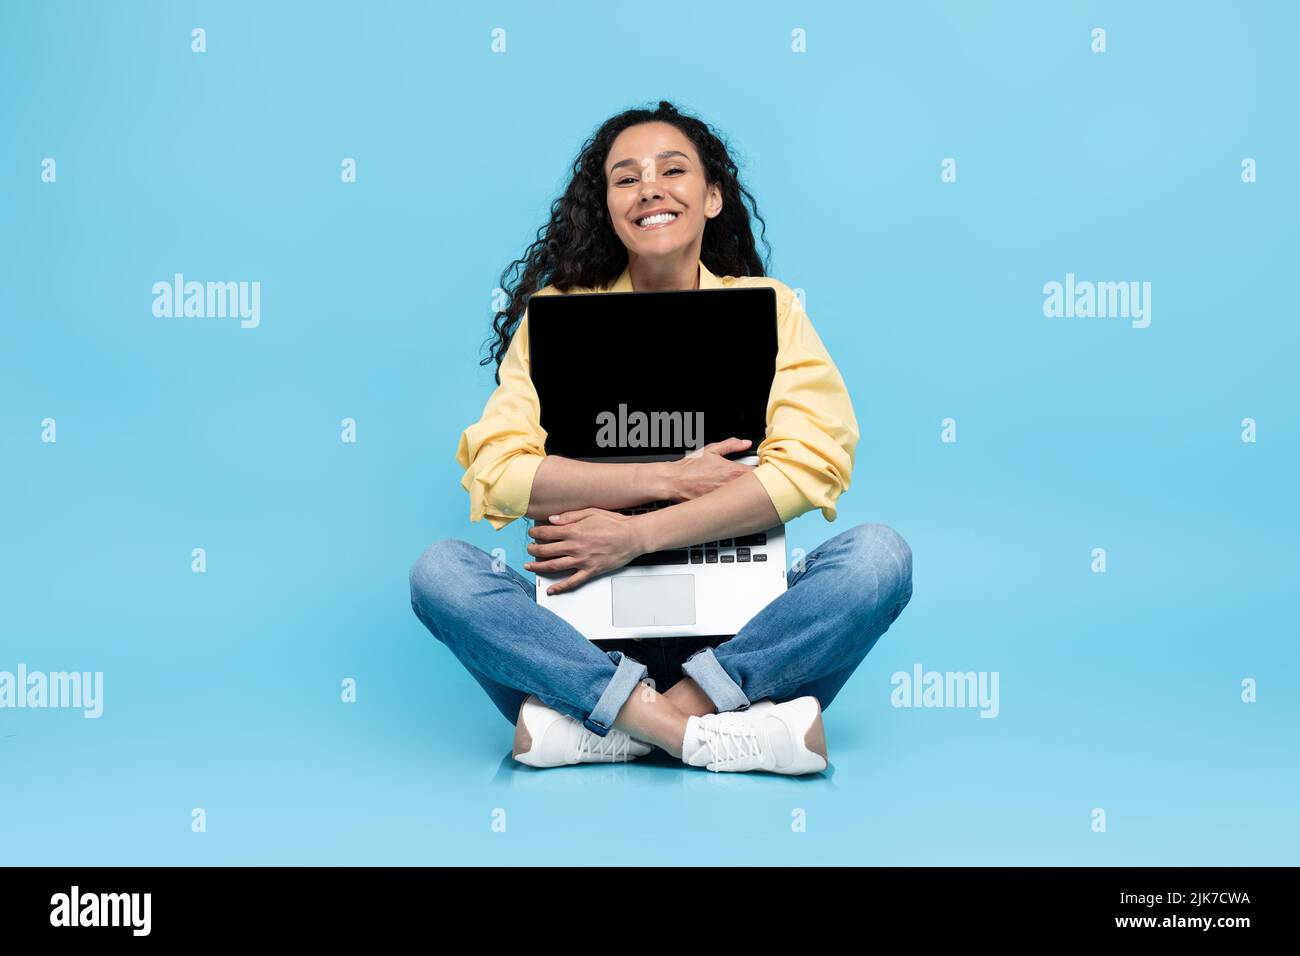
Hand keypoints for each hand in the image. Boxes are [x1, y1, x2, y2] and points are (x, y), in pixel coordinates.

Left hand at [525, 508, 648, 593]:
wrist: (632, 537)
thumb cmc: (615, 523)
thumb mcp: (591, 512)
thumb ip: (569, 516)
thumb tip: (552, 519)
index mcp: (574, 531)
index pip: (547, 533)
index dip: (536, 533)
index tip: (532, 533)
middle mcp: (575, 547)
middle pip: (546, 550)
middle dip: (534, 549)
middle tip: (529, 549)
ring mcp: (582, 561)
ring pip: (554, 566)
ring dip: (539, 567)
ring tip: (530, 566)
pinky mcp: (590, 571)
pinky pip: (572, 582)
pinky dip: (560, 587)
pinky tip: (551, 589)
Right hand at [664, 437, 755, 501]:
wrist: (674, 482)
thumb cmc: (690, 468)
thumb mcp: (711, 450)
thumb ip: (731, 445)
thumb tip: (744, 443)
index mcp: (733, 471)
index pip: (760, 473)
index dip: (763, 471)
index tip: (761, 469)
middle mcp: (732, 487)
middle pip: (756, 488)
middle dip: (756, 483)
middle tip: (752, 480)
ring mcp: (727, 499)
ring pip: (745, 498)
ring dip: (745, 493)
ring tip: (738, 488)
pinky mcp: (720, 508)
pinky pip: (733, 506)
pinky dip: (734, 503)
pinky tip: (728, 498)